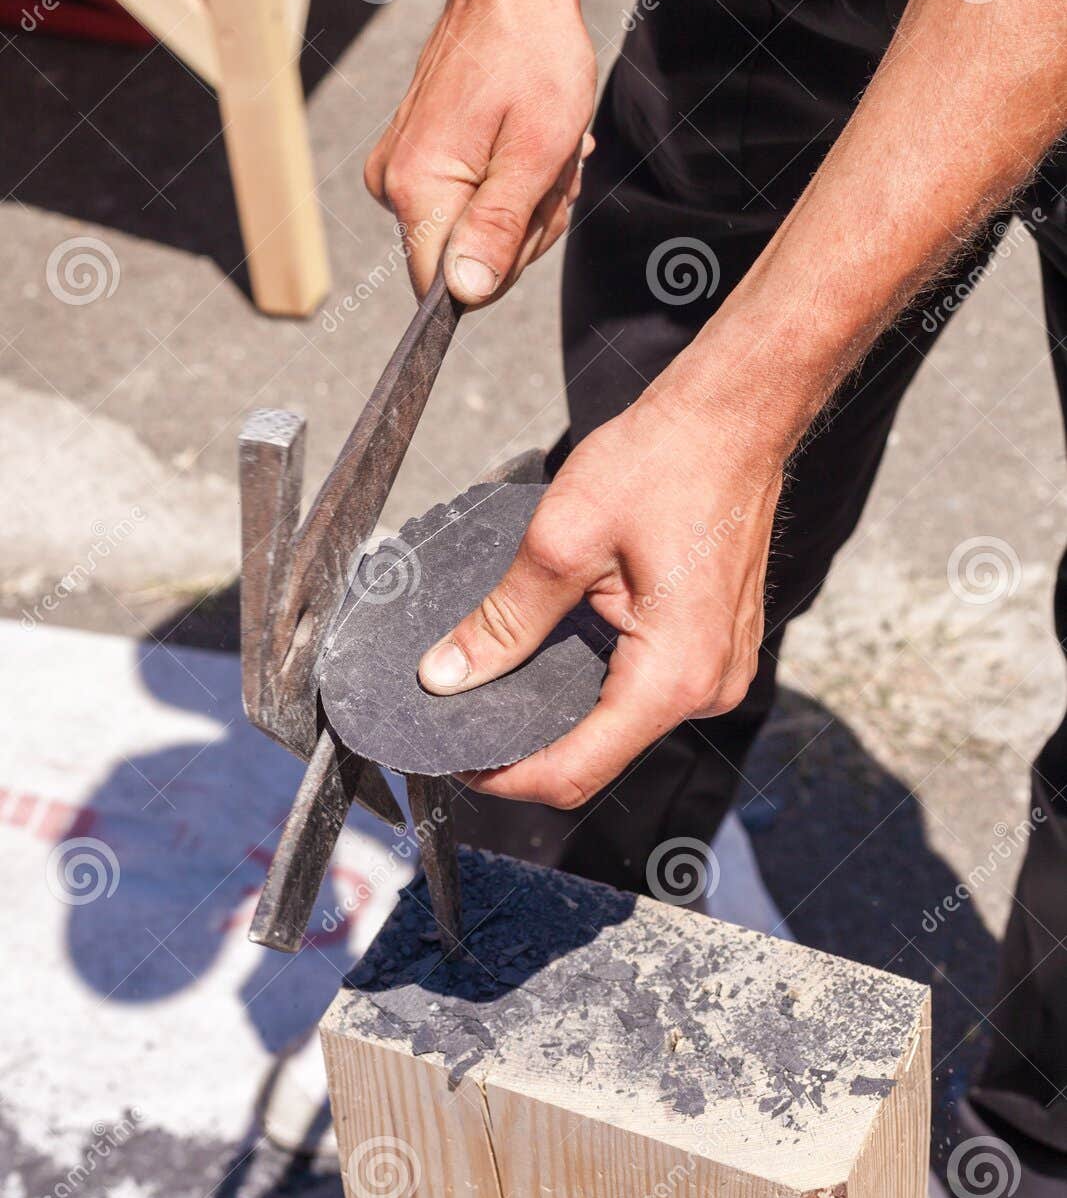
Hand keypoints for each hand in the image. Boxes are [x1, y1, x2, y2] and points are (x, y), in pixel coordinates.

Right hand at [365, 0, 596, 302]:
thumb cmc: (534, 56)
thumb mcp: (538, 151)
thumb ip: (499, 229)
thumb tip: (465, 294)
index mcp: (418, 187)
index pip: (449, 289)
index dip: (503, 267)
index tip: (535, 206)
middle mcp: (393, 185)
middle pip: (466, 263)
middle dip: (524, 227)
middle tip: (549, 167)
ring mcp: (398, 171)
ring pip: (473, 234)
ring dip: (522, 201)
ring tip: (540, 146)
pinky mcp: (411, 158)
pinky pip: (465, 203)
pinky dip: (506, 182)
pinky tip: (522, 143)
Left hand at [417, 390, 782, 806]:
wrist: (733, 419)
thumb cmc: (664, 462)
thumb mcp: (562, 540)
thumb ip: (504, 619)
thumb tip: (446, 673)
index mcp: (674, 676)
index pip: (576, 770)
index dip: (506, 778)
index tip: (455, 764)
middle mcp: (708, 689)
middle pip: (598, 752)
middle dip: (527, 744)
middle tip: (464, 718)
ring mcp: (719, 670)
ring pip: (619, 720)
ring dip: (560, 709)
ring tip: (499, 684)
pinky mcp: (717, 648)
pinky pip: (645, 688)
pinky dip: (595, 681)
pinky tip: (553, 654)